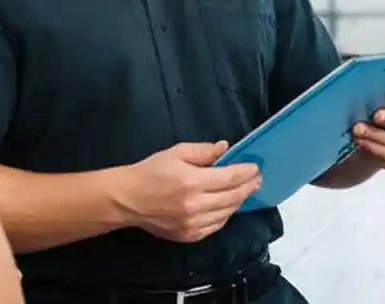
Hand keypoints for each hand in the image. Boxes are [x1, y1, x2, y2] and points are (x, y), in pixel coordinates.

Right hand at [114, 142, 260, 242]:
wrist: (127, 199)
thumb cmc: (150, 172)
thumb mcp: (175, 153)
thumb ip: (203, 151)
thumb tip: (225, 148)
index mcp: (193, 181)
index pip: (230, 177)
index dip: (246, 172)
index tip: (256, 168)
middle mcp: (196, 205)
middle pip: (233, 196)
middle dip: (248, 186)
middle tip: (257, 179)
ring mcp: (193, 223)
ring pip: (227, 213)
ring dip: (239, 201)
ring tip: (245, 191)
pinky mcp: (189, 236)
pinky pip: (216, 226)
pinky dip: (225, 215)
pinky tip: (228, 207)